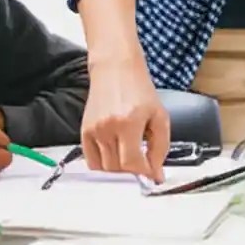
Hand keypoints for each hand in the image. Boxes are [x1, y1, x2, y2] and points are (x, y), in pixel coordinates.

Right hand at [81, 56, 169, 182]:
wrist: (116, 70)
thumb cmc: (140, 90)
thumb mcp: (160, 116)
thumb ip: (161, 146)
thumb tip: (156, 173)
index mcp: (129, 122)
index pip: (132, 162)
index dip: (144, 172)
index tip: (152, 174)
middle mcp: (108, 127)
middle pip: (117, 167)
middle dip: (133, 171)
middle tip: (143, 164)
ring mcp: (93, 130)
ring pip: (104, 167)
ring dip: (119, 168)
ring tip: (131, 156)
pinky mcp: (84, 131)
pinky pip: (91, 160)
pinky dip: (104, 164)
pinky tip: (116, 155)